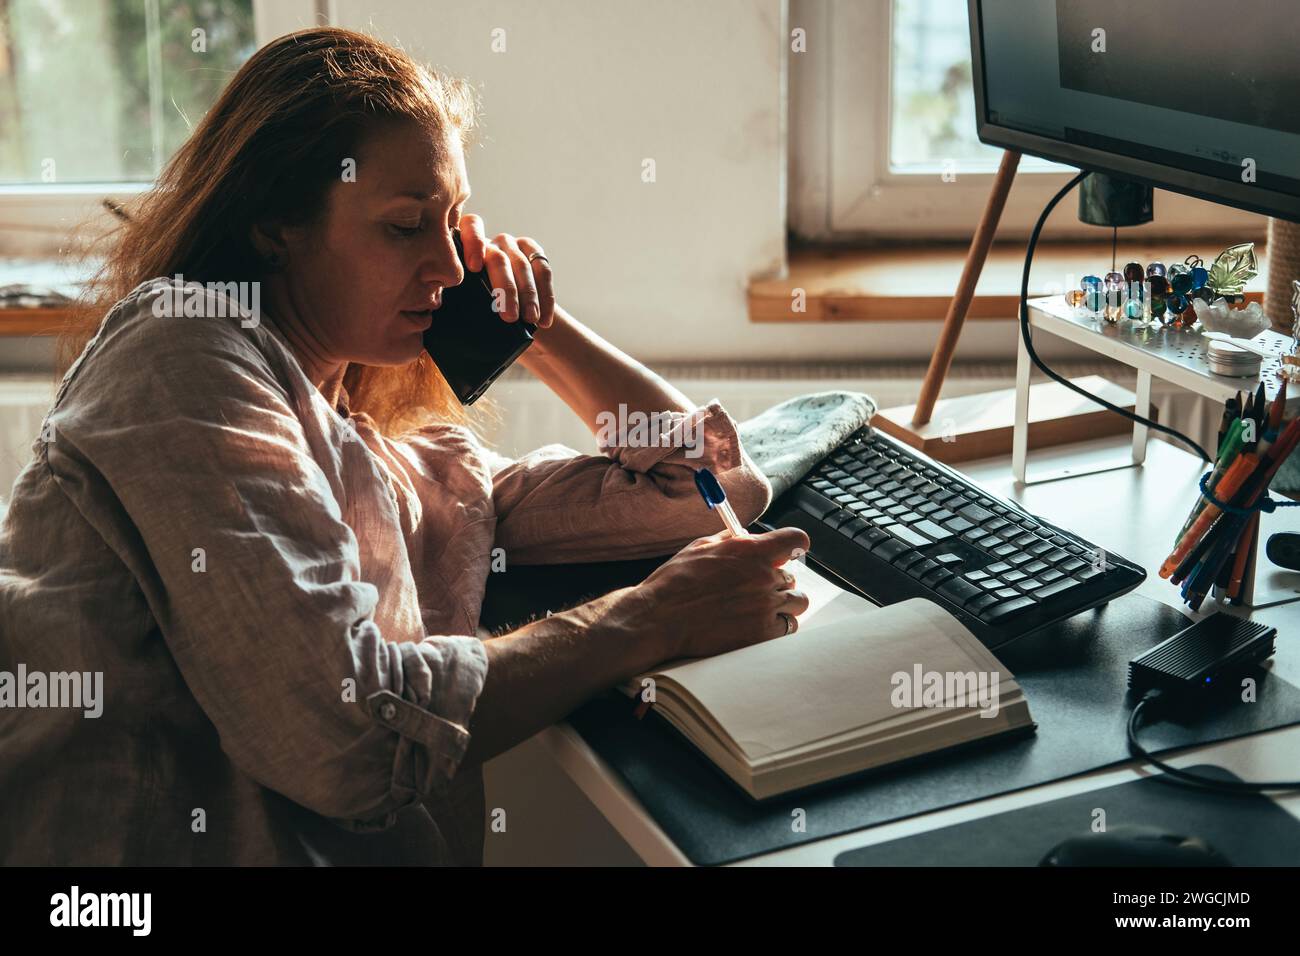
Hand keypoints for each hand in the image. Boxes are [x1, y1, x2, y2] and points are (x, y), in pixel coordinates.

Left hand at [456, 213, 555, 327]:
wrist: (503, 309)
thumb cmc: (474, 307)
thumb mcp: (462, 300)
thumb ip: (457, 296)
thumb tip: (449, 311)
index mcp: (469, 244)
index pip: (471, 228)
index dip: (472, 244)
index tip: (473, 267)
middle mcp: (493, 242)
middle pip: (500, 259)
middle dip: (506, 289)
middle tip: (509, 316)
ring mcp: (516, 246)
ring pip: (523, 266)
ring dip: (529, 296)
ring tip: (530, 319)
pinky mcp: (536, 253)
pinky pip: (544, 272)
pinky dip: (545, 297)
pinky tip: (544, 319)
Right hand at [626, 527, 811, 661]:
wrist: (659, 619)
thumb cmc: (674, 583)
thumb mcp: (700, 547)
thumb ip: (731, 541)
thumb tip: (746, 537)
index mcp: (750, 551)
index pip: (796, 541)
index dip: (793, 547)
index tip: (787, 555)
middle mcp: (763, 577)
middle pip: (792, 577)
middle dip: (776, 582)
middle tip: (755, 590)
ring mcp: (765, 607)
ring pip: (797, 603)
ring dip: (782, 605)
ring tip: (759, 610)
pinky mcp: (762, 634)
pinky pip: (788, 627)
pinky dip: (777, 627)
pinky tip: (756, 625)